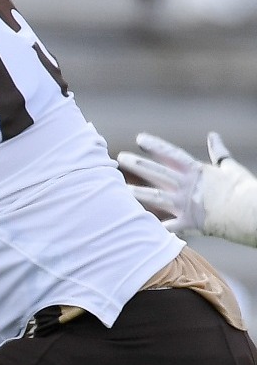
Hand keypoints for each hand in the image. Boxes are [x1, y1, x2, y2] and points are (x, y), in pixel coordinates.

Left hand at [118, 132, 256, 245]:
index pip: (172, 155)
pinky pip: (168, 227)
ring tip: (120, 189)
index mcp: (197, 172)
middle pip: (158, 173)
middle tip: (119, 158)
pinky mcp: (189, 223)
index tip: (139, 139)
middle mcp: (187, 186)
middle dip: (138, 165)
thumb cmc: (241, 189)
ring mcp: (186, 204)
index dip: (155, 146)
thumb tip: (213, 136)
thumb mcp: (229, 167)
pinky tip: (137, 229)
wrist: (249, 212)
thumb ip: (218, 153)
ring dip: (137, 193)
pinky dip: (155, 228)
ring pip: (156, 197)